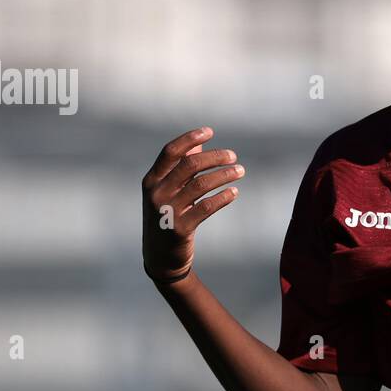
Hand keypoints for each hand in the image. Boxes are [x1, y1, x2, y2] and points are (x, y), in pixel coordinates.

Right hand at [141, 126, 243, 281]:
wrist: (160, 258)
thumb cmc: (166, 218)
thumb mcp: (166, 194)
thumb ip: (179, 170)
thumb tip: (198, 147)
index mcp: (151, 181)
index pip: (170, 152)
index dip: (190, 139)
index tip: (210, 132)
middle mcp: (156, 194)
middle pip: (189, 165)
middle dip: (215, 157)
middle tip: (233, 156)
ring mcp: (167, 212)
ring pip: (201, 184)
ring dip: (224, 174)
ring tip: (240, 171)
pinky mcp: (180, 229)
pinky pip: (207, 207)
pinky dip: (223, 197)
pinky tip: (234, 192)